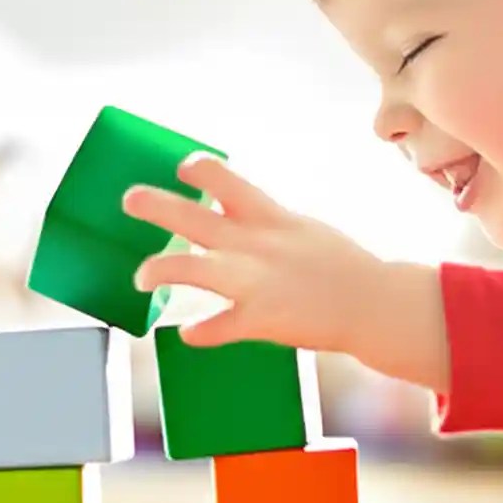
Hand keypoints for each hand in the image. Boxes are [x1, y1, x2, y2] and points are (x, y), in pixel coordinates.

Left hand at [121, 152, 385, 353]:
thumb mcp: (302, 228)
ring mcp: (255, 282)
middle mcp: (256, 244)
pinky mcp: (260, 320)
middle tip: (129, 198)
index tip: (180, 168)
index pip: (224, 178)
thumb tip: (233, 215)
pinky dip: (200, 332)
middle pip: (194, 216)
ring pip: (193, 269)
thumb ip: (264, 223)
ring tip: (141, 278)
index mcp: (269, 217)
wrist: (374, 304)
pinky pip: (218, 327)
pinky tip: (188, 334)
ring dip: (161, 270)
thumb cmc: (341, 266)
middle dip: (156, 205)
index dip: (196, 169)